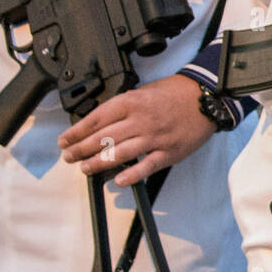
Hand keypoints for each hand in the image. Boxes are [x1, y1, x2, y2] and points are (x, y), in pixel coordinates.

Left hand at [57, 75, 211, 185]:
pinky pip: (147, 166)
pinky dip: (131, 175)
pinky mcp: (169, 152)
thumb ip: (123, 106)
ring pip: (120, 153)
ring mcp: (154, 138)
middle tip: (69, 157)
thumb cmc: (174, 93)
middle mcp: (140, 120)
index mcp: (131, 102)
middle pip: (103, 138)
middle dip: (81, 149)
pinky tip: (118, 181)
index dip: (77, 132)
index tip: (65, 140)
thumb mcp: (143, 91)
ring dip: (98, 163)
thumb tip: (100, 123)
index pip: (96, 119)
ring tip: (85, 168)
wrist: (205, 97)